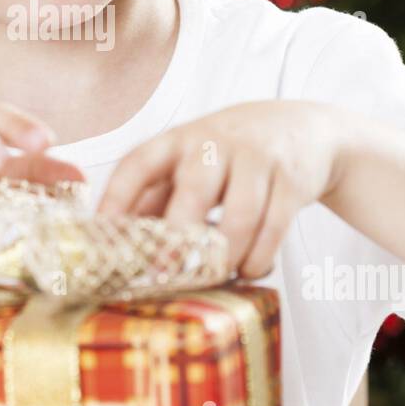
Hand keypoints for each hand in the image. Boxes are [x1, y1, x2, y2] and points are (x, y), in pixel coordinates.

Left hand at [95, 100, 345, 279]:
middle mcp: (214, 143)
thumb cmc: (230, 153)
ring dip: (225, 257)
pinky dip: (258, 258)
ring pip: (240, 216)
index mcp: (177, 140)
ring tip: (215, 277)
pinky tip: (248, 269)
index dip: (116, 200)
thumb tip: (115, 244)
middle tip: (165, 275)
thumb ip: (156, 196)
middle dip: (178, 239)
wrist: (301, 129)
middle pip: (193, 191)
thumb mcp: (188, 161)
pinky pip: (274, 228)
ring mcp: (256, 159)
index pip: (138, 164)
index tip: (103, 237)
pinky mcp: (291, 180)